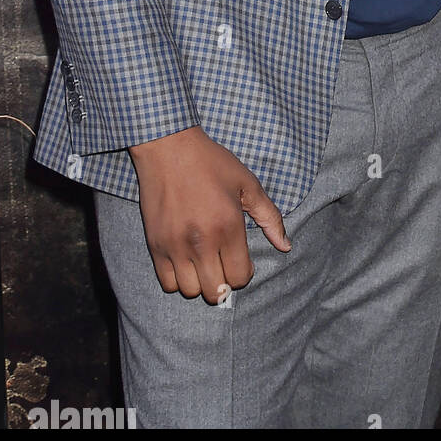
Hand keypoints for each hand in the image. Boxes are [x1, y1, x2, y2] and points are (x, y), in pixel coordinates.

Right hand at [129, 125, 290, 302]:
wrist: (169, 148)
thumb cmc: (212, 163)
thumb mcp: (248, 184)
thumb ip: (269, 217)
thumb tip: (286, 246)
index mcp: (228, 226)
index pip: (240, 277)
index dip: (245, 273)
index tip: (241, 261)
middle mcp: (201, 242)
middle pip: (217, 291)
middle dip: (225, 283)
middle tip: (223, 264)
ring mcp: (175, 246)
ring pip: (191, 291)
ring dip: (201, 282)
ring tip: (204, 263)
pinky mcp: (155, 245)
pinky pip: (167, 283)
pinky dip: (178, 279)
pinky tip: (186, 261)